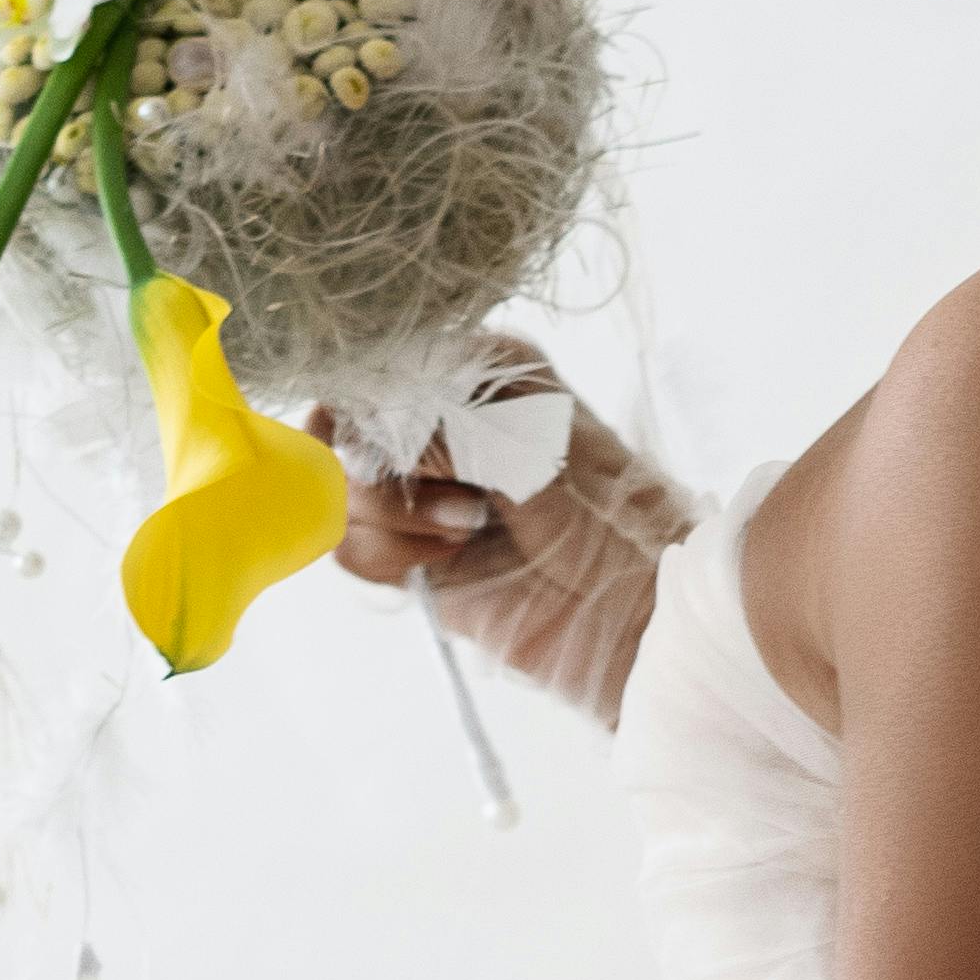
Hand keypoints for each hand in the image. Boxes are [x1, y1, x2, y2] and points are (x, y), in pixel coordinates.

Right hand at [319, 362, 692, 722]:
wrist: (638, 620)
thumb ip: (458, 432)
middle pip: (346, 420)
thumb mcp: (539, 461)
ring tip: (464, 528)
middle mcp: (443, 425)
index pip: (387, 358)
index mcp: (481, 376)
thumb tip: (378, 423)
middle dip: (378, 460)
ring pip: (341, 485)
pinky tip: (447, 557)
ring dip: (388, 512)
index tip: (409, 434)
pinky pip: (352, 545)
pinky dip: (384, 554)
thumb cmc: (616, 528)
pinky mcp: (412, 550)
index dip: (378, 396)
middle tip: (439, 487)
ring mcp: (423, 490)